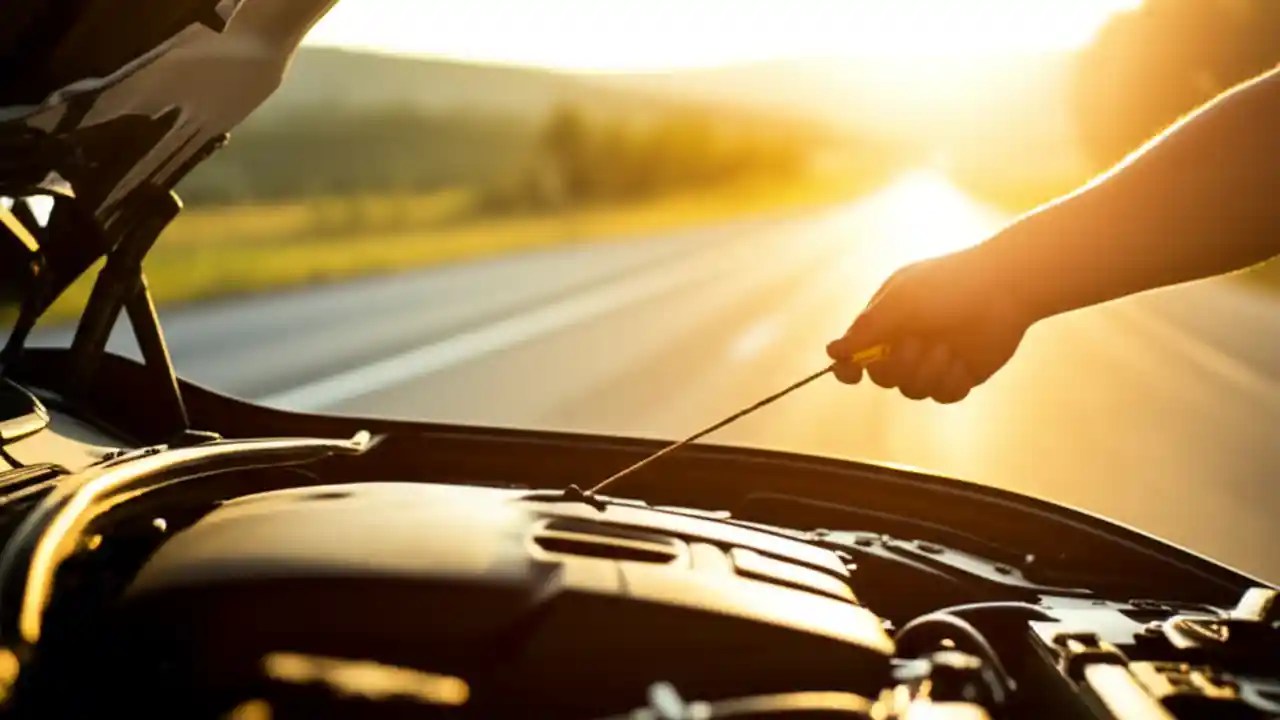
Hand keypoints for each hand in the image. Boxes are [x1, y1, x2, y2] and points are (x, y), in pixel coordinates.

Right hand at [825, 248, 1035, 402]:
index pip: (856, 352)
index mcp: (888, 320)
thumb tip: (832, 350)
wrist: (1007, 287)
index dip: (849, 367)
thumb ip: (865, 329)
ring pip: (912, 390)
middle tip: (917, 343)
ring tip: (948, 348)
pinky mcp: (959, 374)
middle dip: (897, 365)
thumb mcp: (900, 301)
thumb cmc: (949, 285)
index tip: (850, 373)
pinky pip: (943, 396)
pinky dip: (950, 381)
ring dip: (927, 371)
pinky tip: (962, 361)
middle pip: (882, 376)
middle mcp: (907, 341)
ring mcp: (933, 359)